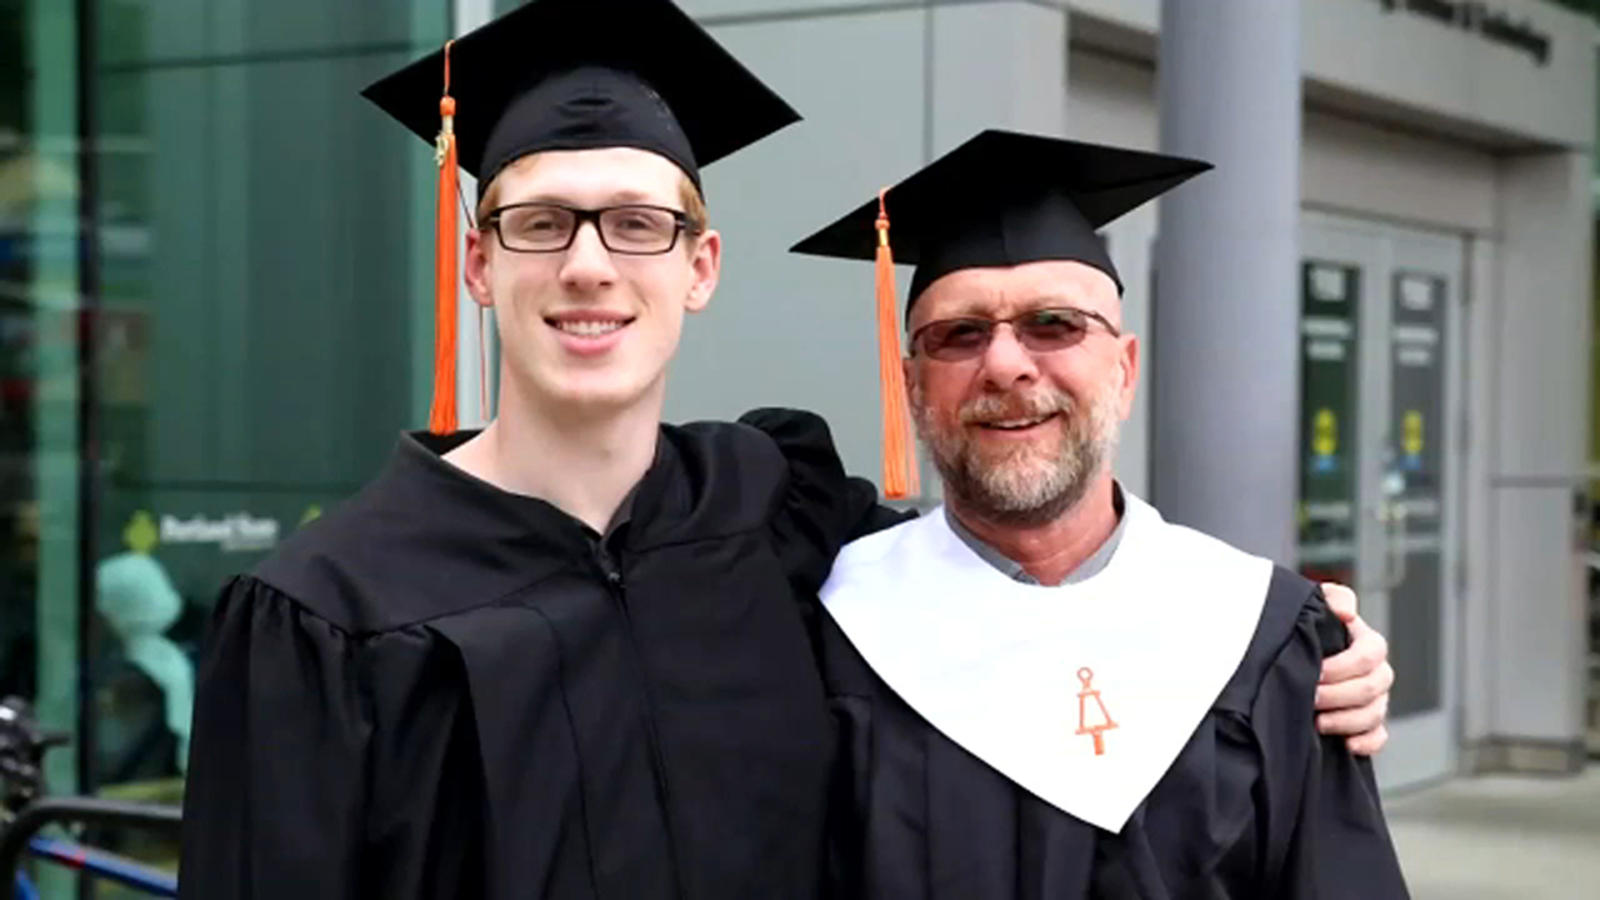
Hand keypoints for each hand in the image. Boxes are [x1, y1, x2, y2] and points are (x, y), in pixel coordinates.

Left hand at [1315, 583, 1392, 756]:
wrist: (1293, 655)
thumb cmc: (1306, 628)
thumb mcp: (1316, 604)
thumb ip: (1333, 598)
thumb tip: (1347, 612)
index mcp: (1367, 644)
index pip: (1369, 655)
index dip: (1343, 666)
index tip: (1315, 672)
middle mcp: (1376, 672)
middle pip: (1372, 687)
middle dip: (1340, 695)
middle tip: (1311, 697)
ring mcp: (1376, 700)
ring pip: (1375, 714)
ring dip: (1347, 720)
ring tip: (1318, 722)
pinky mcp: (1369, 724)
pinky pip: (1379, 737)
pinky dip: (1366, 742)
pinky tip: (1347, 744)